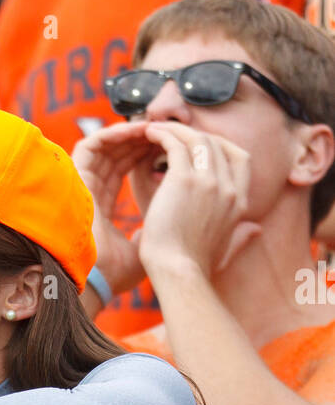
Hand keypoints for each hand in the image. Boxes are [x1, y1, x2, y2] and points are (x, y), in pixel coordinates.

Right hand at [72, 123, 150, 294]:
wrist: (99, 281)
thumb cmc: (116, 273)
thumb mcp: (142, 246)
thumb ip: (151, 230)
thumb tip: (163, 224)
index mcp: (100, 207)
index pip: (121, 171)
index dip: (142, 156)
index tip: (166, 147)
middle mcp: (88, 193)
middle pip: (114, 156)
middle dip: (139, 140)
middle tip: (163, 130)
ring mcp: (79, 185)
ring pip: (104, 148)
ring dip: (129, 134)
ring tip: (153, 126)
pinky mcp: (74, 179)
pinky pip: (91, 145)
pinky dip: (113, 133)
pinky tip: (136, 130)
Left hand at [133, 123, 261, 281]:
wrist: (179, 274)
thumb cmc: (195, 269)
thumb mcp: (226, 251)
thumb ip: (241, 237)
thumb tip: (256, 230)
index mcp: (239, 203)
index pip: (240, 158)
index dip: (220, 145)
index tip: (198, 146)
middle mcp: (228, 188)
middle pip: (217, 144)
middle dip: (193, 135)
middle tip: (171, 135)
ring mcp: (209, 182)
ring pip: (197, 138)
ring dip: (175, 130)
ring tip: (155, 130)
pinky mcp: (184, 180)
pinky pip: (176, 144)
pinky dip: (163, 134)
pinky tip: (149, 134)